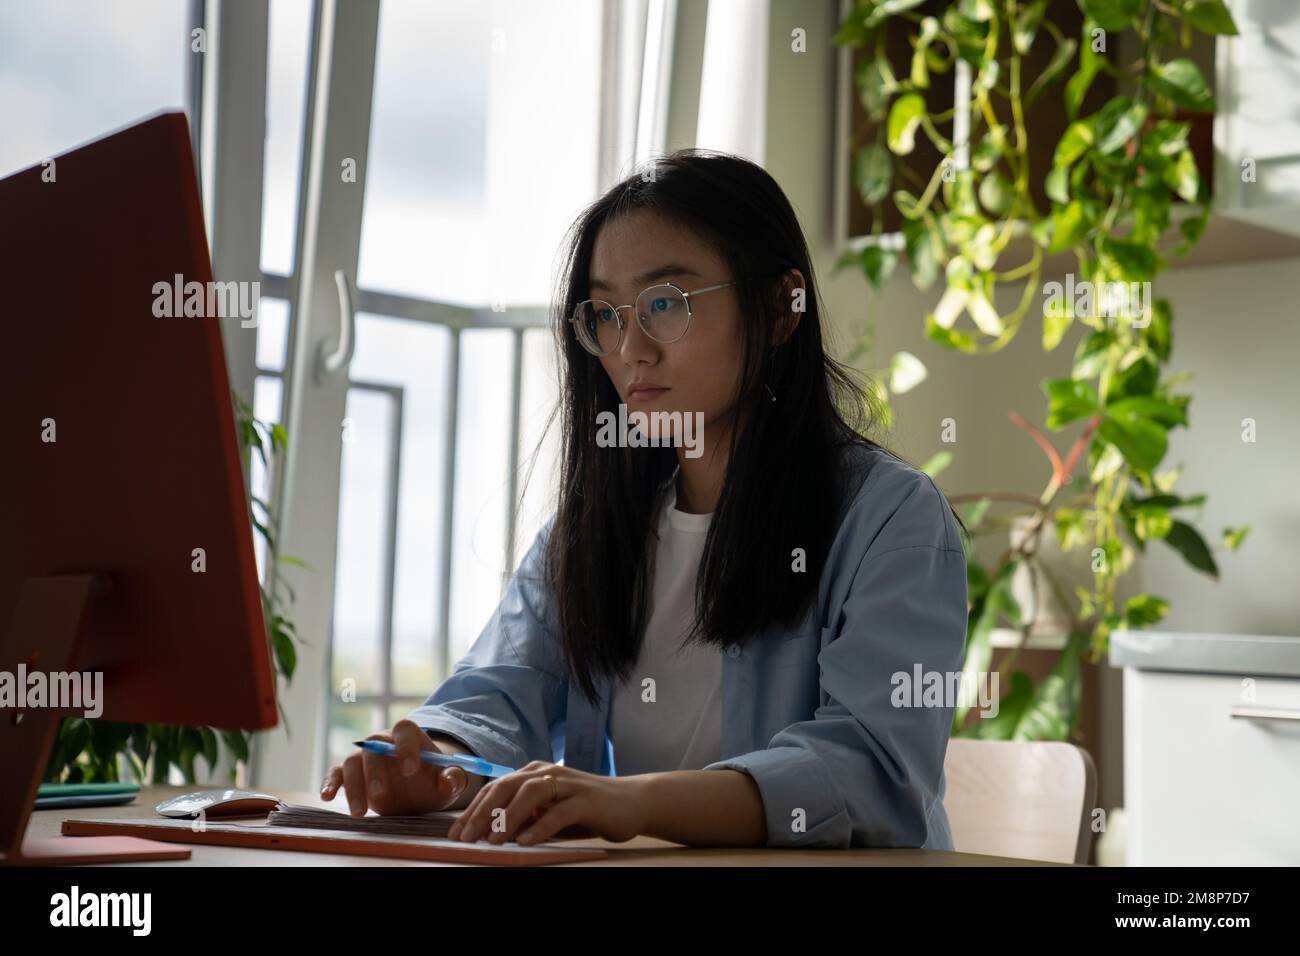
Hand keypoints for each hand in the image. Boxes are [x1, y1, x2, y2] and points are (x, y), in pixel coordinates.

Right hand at [320, 719, 471, 815]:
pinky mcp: (352, 775)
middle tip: (381, 795)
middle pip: (373, 746)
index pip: (404, 730)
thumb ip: (453, 778)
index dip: (406, 747)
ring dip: (353, 785)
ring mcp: (366, 757)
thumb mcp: (449, 781)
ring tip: (360, 812)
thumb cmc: (434, 780)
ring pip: (352, 761)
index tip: (411, 770)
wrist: (419, 790)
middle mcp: (384, 742)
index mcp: (409, 737)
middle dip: (375, 771)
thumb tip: (449, 780)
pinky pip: (336, 773)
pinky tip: (327, 797)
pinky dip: (330, 783)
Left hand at [447, 762, 646, 845]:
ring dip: (508, 817)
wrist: (632, 802)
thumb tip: (490, 832)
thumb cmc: (586, 809)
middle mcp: (548, 773)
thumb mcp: (549, 812)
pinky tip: (526, 842)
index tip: (456, 833)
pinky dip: (541, 826)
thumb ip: (524, 817)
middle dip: (483, 812)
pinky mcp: (587, 800)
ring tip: (493, 840)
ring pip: (531, 794)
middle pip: (507, 786)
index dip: (474, 810)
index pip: (497, 788)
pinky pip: (560, 812)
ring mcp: (568, 784)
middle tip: (466, 837)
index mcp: (535, 773)